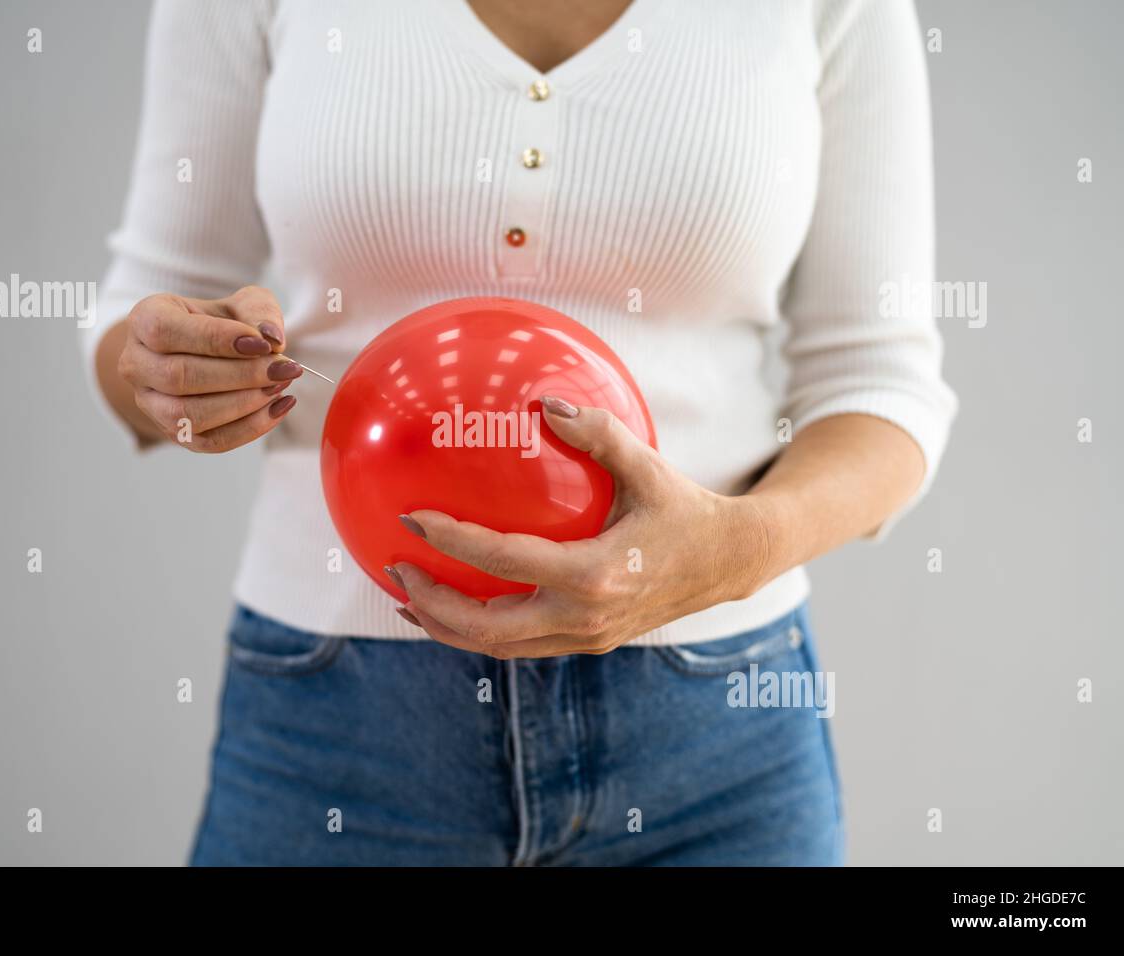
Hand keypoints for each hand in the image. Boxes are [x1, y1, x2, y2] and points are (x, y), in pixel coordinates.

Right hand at [117, 286, 302, 451]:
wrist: (203, 354)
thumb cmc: (221, 324)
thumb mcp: (241, 304)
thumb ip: (258, 312)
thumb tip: (273, 338)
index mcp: (144, 320)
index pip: (167, 332)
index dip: (217, 340)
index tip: (264, 343)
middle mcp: (136, 364)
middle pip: (178, 377)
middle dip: (239, 375)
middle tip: (283, 368)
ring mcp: (150, 404)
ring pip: (188, 415)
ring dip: (242, 404)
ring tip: (280, 387)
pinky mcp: (174, 433)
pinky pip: (209, 441)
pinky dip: (249, 428)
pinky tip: (279, 408)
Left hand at [389, 396, 772, 657]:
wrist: (729, 564)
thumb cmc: (686, 510)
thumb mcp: (648, 467)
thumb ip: (599, 433)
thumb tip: (544, 404)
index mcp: (593, 576)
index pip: (503, 562)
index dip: (451, 541)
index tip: (411, 518)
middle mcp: (584, 618)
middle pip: (486, 629)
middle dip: (432, 605)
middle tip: (395, 567)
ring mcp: (584, 638)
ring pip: (498, 647)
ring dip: (447, 626)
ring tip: (407, 596)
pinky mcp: (586, 641)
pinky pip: (519, 643)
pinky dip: (478, 629)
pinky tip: (456, 602)